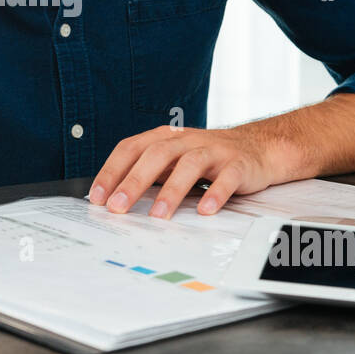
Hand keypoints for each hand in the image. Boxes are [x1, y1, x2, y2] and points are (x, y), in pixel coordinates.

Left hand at [88, 125, 279, 217]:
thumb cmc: (206, 157)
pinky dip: (215, 194)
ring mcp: (213, 151)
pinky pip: (227, 178)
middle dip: (134, 181)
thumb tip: (110, 199)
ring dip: (171, 191)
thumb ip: (146, 173)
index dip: (112, 171)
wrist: (257, 147)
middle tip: (118, 207)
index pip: (131, 148)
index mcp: (165, 137)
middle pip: (156, 154)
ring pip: (190, 165)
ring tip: (158, 215)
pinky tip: (204, 211)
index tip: (97, 197)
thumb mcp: (172, 159)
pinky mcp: (238, 164)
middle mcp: (187, 140)